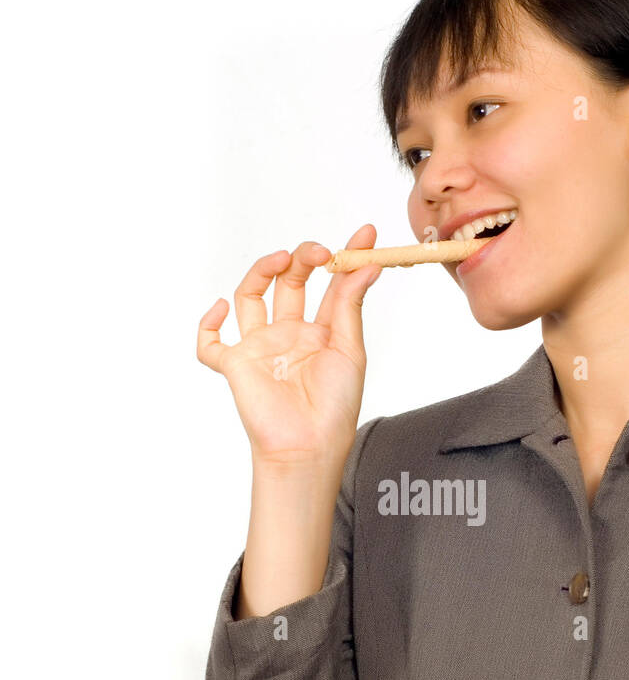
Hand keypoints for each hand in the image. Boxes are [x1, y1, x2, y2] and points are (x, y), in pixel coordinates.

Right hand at [197, 226, 382, 468]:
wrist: (309, 445)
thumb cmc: (334, 407)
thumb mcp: (349, 349)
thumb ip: (350, 305)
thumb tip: (368, 263)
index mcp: (321, 332)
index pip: (330, 284)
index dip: (344, 257)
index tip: (362, 233)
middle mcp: (289, 334)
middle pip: (289, 282)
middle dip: (302, 260)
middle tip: (317, 252)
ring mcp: (260, 347)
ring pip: (250, 297)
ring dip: (262, 271)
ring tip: (281, 260)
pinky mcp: (235, 364)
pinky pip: (210, 344)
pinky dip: (208, 324)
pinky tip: (222, 308)